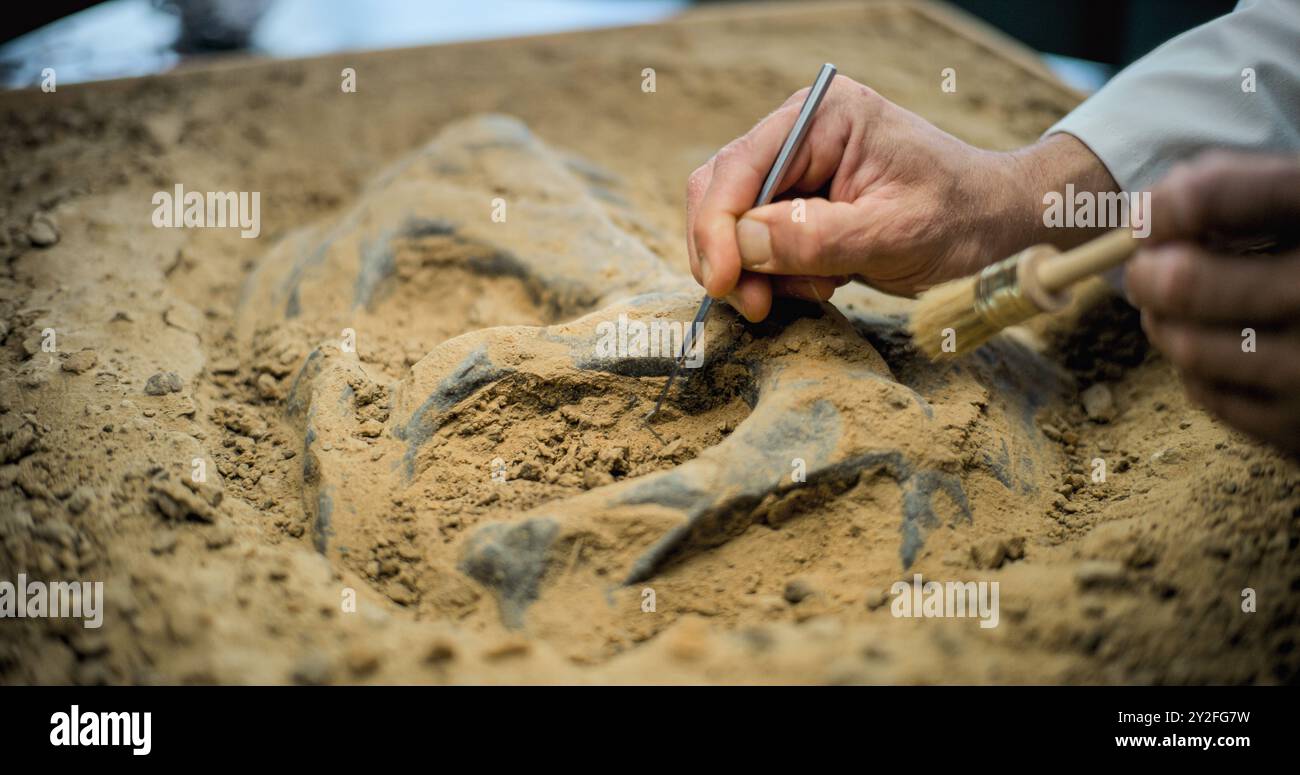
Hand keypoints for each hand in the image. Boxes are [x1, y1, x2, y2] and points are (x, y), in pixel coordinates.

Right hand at [685, 75, 1111, 320]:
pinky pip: (757, 246)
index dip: (718, 227)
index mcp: (821, 117)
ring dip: (757, 272)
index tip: (724, 282)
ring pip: (732, 226)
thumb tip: (743, 245)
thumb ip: (817, 238)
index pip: (739, 168)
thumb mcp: (894, 233)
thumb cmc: (959, 219)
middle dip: (730, 255)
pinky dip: (774, 276)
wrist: (996, 228)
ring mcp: (795, 170)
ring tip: (817, 290)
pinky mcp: (798, 206)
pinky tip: (821, 285)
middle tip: (756, 305)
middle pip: (720, 194)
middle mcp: (798, 134)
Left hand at [1124, 151, 1299, 453]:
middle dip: (1146, 275)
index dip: (1164, 207)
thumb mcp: (1296, 206)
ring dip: (1164, 324)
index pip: (1220, 195)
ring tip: (1178, 310)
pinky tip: (1226, 348)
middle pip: (1184, 283)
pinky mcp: (1298, 423)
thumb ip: (1230, 191)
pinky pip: (1206, 392)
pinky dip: (1198, 369)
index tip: (1144, 219)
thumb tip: (1149, 213)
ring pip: (1186, 345)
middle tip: (1144, 272)